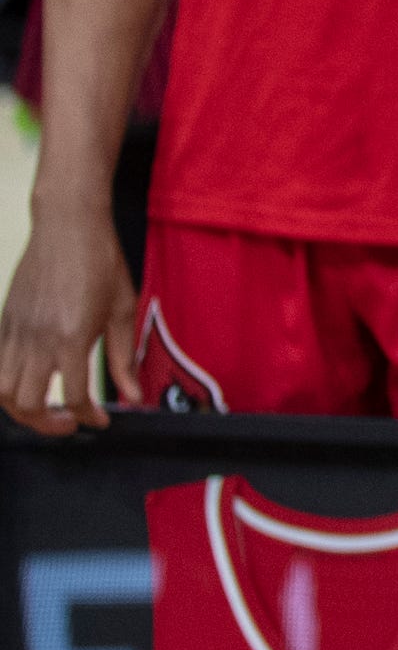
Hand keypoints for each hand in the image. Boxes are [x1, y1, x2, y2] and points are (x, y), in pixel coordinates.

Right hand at [0, 201, 136, 432]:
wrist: (68, 225)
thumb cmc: (101, 261)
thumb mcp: (123, 308)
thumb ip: (123, 357)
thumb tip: (132, 395)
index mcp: (72, 337)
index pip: (74, 397)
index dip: (88, 417)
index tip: (99, 421)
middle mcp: (38, 339)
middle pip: (27, 404)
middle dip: (47, 424)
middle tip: (68, 423)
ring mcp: (16, 330)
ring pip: (1, 390)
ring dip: (20, 410)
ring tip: (44, 409)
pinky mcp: (4, 322)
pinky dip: (6, 385)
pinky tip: (30, 383)